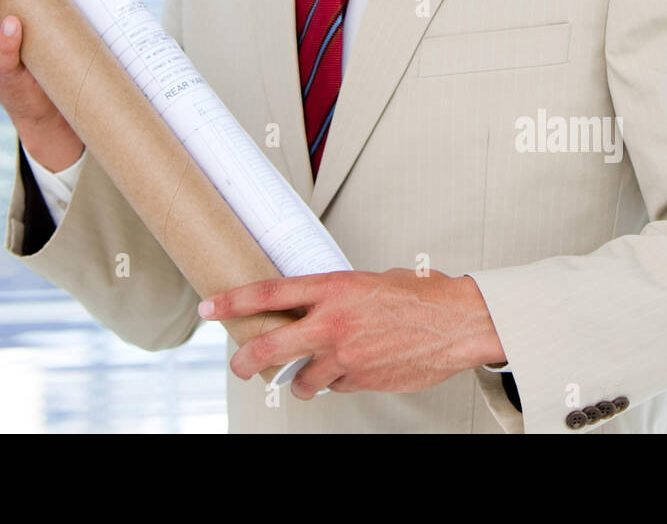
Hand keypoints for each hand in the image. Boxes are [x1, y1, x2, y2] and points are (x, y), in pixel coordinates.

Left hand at [200, 268, 503, 398]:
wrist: (456, 323)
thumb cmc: (416, 296)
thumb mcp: (367, 282)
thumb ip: (335, 295)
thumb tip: (312, 306)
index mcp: (332, 288)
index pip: (269, 294)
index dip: (233, 301)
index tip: (210, 307)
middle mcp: (333, 322)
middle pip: (271, 346)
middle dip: (246, 359)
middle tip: (237, 364)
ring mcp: (345, 355)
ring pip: (302, 379)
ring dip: (300, 379)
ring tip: (307, 373)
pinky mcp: (360, 381)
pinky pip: (335, 385)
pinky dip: (336, 380)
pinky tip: (351, 368)